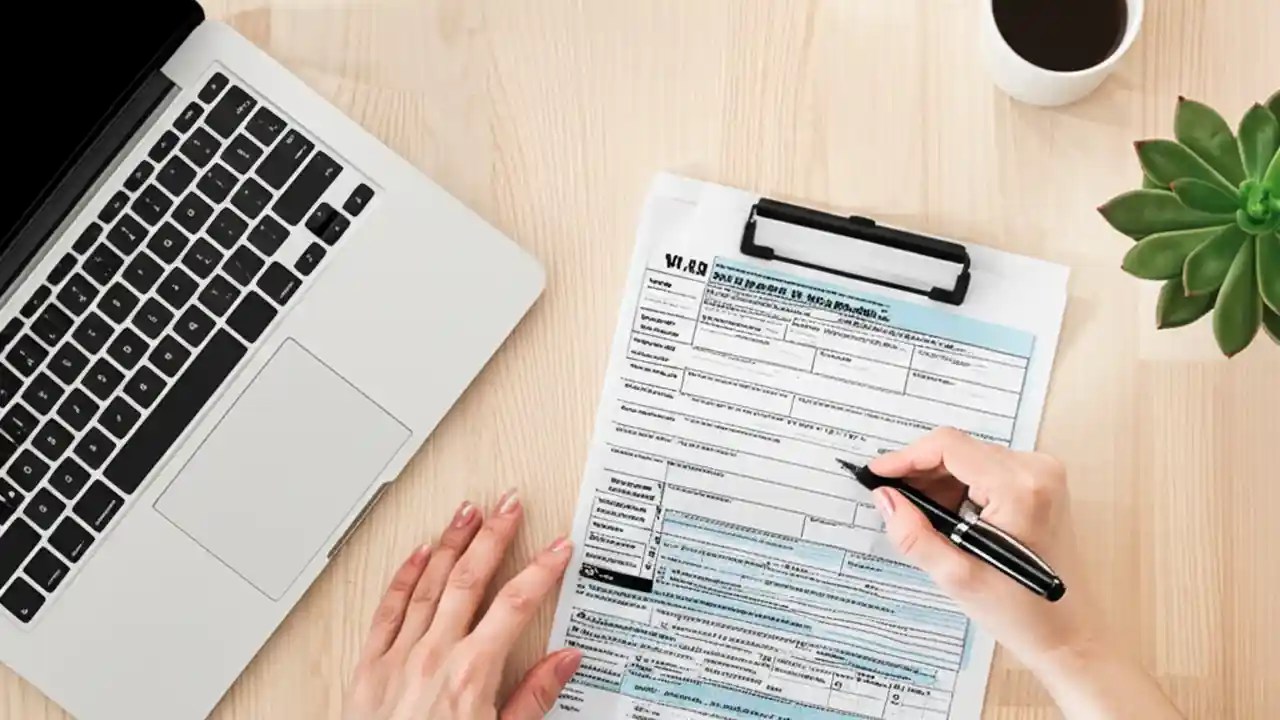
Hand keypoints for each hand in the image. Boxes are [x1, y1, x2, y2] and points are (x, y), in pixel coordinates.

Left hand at [342, 491, 580, 719]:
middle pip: (470, 580)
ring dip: (452, 543)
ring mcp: (397, 658)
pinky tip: (418, 552)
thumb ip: (533, 698)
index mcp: (471, 676)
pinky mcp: (368, 668)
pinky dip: (404, 576)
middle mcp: (433, 657)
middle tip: (510, 504)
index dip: (540, 570)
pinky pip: (388, 610)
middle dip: (494, 536)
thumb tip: (564, 660)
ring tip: (468, 512)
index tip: (558, 548)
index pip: (515, 606)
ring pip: (428, 584)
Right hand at [868, 429, 1181, 718]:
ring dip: (938, 482)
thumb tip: (884, 498)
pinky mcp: (1041, 484)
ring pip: (970, 459)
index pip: (950, 447)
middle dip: (920, 472)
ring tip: (921, 517)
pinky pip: (986, 470)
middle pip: (959, 450)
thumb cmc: (1023, 613)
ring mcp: (1042, 474)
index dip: (906, 457)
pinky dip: (959, 487)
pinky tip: (947, 517)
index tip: (875, 475)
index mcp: (1020, 487)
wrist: (1070, 635)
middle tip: (892, 501)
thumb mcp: (958, 577)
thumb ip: (915, 535)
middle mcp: (1037, 469)